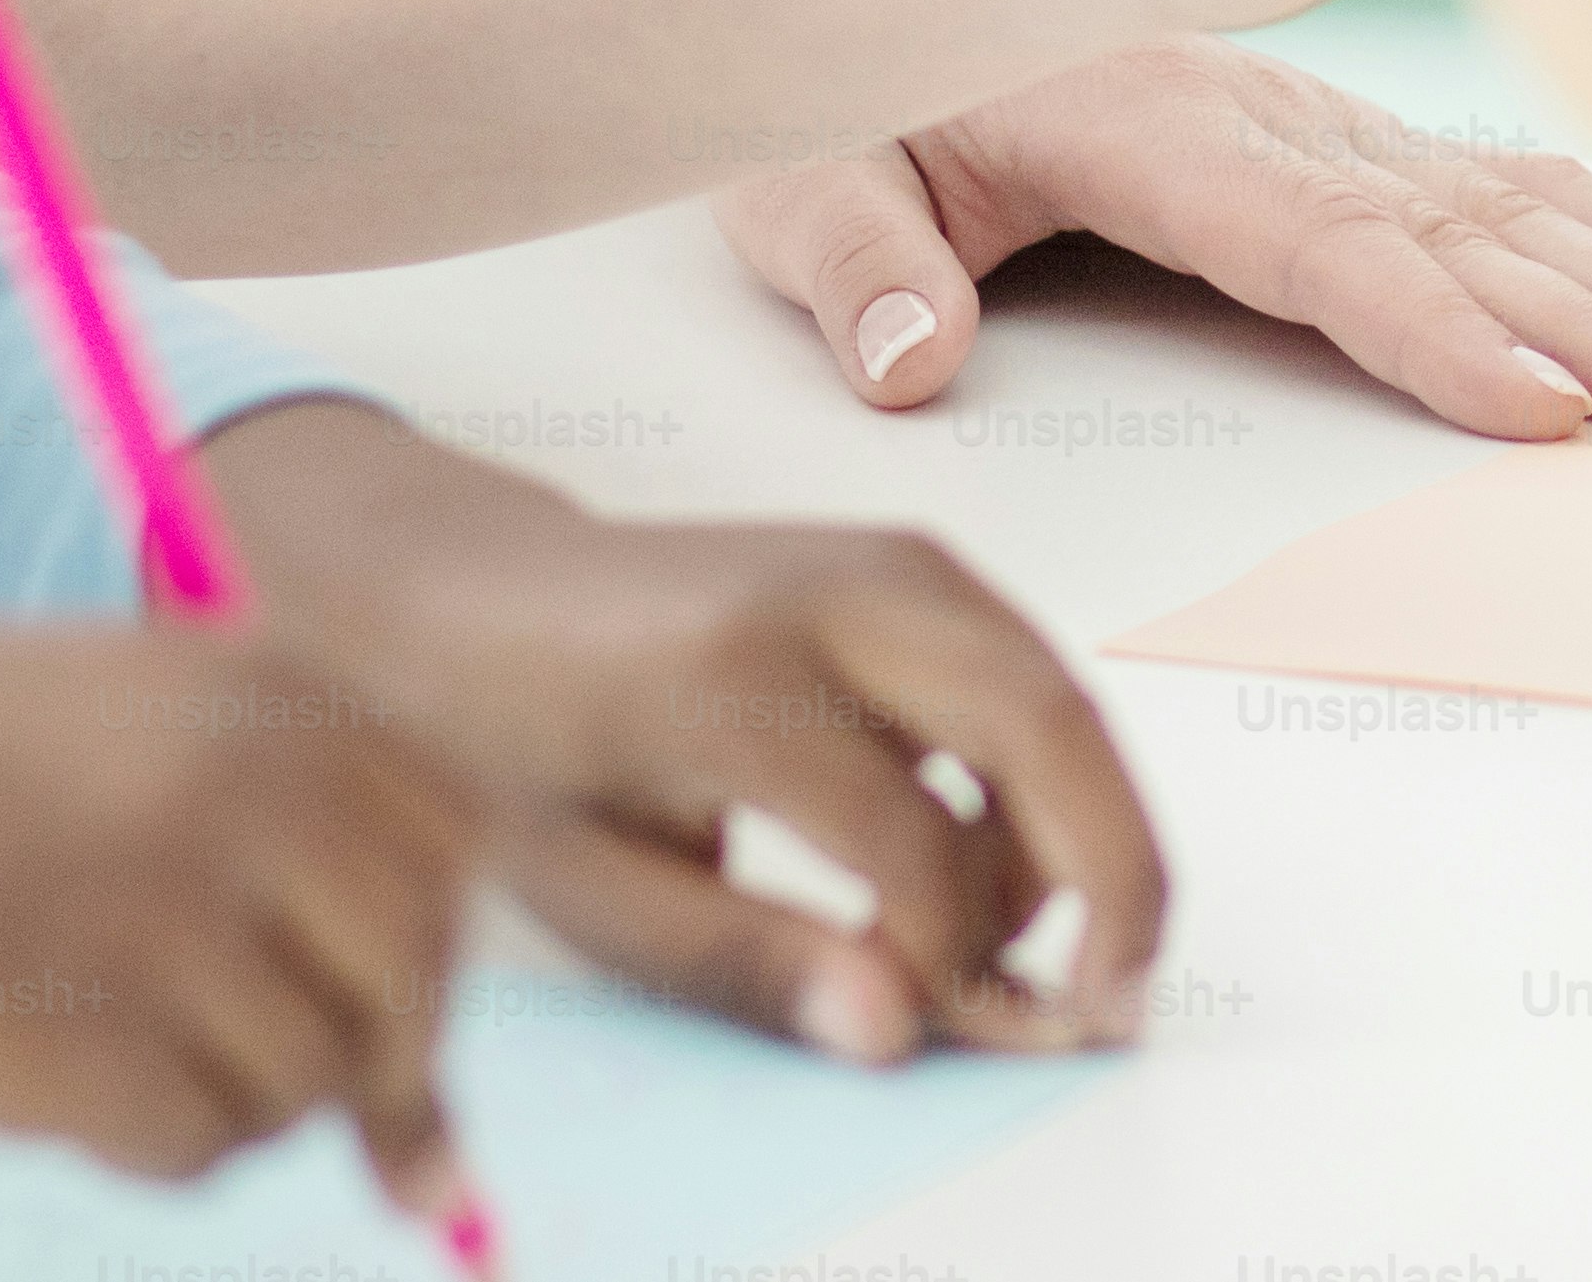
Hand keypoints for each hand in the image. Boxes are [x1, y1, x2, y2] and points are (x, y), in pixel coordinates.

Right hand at [0, 616, 476, 1208]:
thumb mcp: (133, 744)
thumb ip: (299, 887)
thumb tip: (443, 1168)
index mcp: (280, 689)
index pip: (460, 850)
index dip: (405, 939)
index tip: (328, 976)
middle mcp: (259, 785)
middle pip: (412, 982)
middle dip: (350, 1050)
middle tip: (215, 1050)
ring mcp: (175, 911)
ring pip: (311, 1084)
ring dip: (227, 1096)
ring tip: (98, 1039)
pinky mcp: (83, 1036)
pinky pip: (202, 1151)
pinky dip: (143, 1147)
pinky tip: (49, 1086)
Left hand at [202, 402, 1171, 1064]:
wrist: (478, 593)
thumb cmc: (515, 745)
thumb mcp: (591, 887)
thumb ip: (746, 963)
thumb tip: (897, 1029)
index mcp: (726, 681)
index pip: (907, 837)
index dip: (948, 955)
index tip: (939, 1026)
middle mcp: (833, 596)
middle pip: (1045, 729)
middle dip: (1113, 878)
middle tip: (1113, 998)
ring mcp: (892, 562)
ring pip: (1062, 700)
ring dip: (1090, 833)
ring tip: (1039, 951)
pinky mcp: (922, 567)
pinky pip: (1032, 681)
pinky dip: (1051, 783)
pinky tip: (998, 873)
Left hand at [723, 40, 1591, 439]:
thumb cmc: (839, 77)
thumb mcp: (791, 166)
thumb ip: (850, 260)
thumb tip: (912, 362)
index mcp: (1150, 129)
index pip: (1320, 244)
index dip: (1438, 329)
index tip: (1546, 409)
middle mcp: (1268, 116)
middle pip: (1460, 229)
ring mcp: (1323, 119)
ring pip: (1513, 202)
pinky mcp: (1346, 133)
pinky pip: (1508, 180)